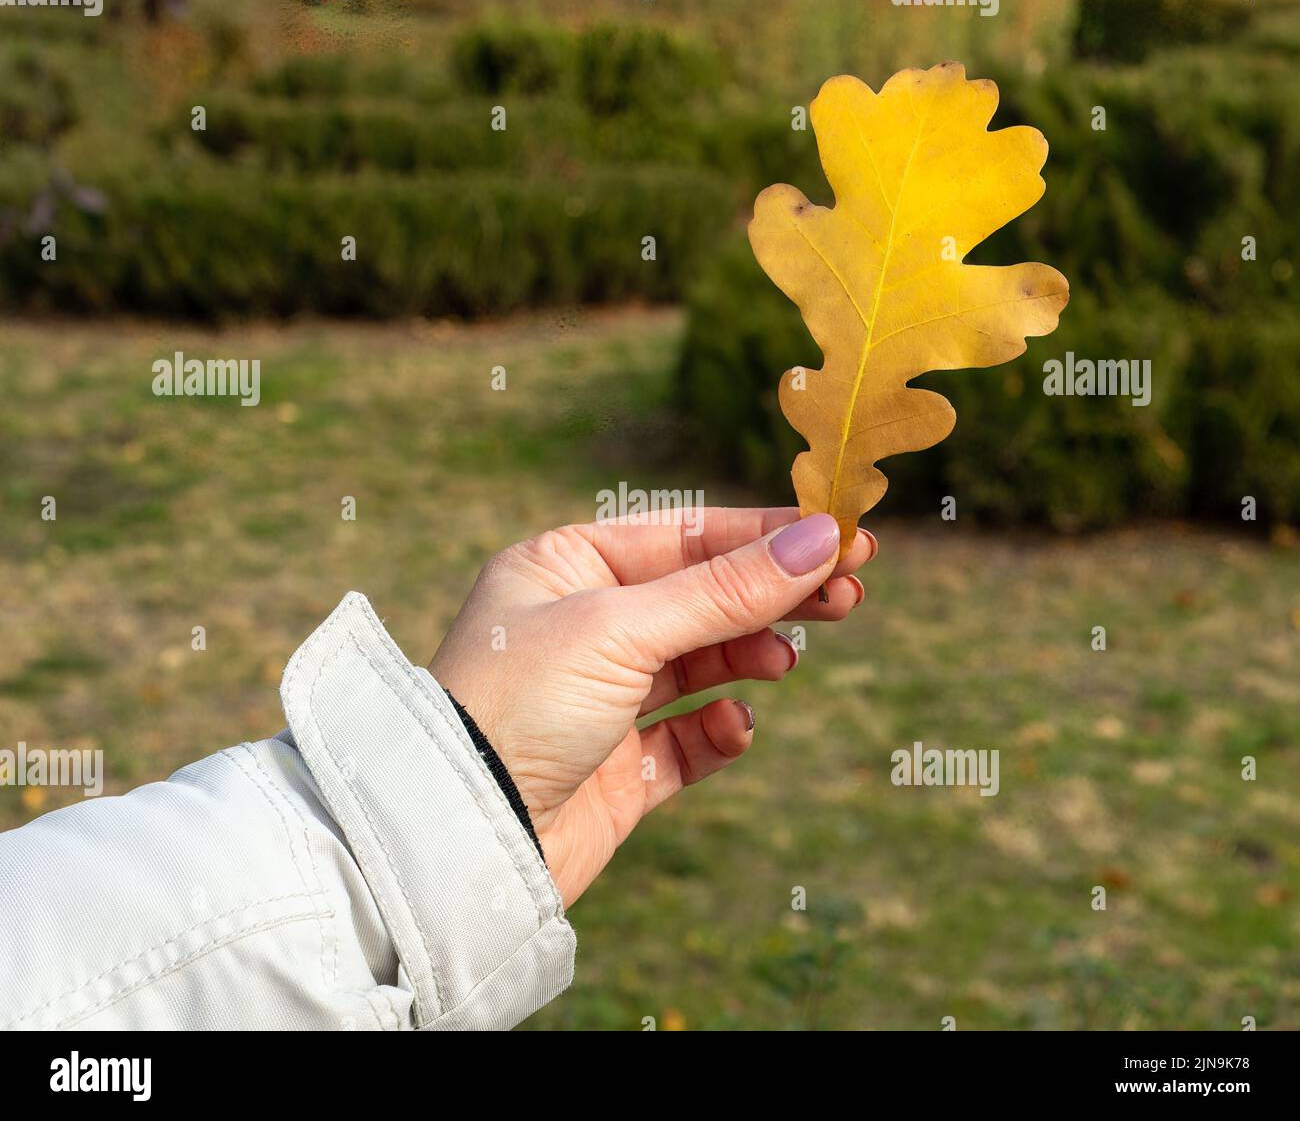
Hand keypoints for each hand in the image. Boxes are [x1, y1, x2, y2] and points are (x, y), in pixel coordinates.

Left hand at [429, 508, 876, 906]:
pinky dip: (719, 728)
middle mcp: (580, 625)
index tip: (843, 535)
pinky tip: (735, 723)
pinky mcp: (615, 767)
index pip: (683, 534)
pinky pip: (687, 738)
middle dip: (772, 593)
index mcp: (563, 566)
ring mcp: (599, 697)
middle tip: (849, 594)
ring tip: (784, 660)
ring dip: (749, 655)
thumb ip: (725, 589)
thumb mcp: (622, 629)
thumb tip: (821, 539)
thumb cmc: (517, 704)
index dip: (766, 534)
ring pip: (700, 662)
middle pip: (701, 595)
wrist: (461, 836)